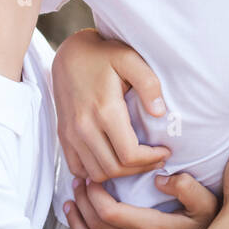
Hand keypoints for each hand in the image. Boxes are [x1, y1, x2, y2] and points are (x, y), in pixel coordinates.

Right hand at [52, 29, 169, 181]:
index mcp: (104, 110)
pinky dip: (95, 173)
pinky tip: (111, 162)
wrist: (69, 54)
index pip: (130, 154)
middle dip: (140, 169)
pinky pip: (77, 169)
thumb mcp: (130, 59)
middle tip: (156, 159)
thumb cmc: (104, 55)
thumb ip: (148, 84)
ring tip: (136, 162)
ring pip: (96, 173)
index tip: (164, 152)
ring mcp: (70, 134)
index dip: (151, 159)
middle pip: (114, 169)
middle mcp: (83, 126)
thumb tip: (159, 113)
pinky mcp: (63, 136)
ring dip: (119, 174)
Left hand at [64, 172, 217, 228]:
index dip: (93, 194)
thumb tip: (159, 179)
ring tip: (72, 208)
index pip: (108, 212)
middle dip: (81, 202)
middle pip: (95, 226)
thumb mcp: (207, 205)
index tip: (90, 179)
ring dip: (77, 227)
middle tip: (78, 186)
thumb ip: (186, 186)